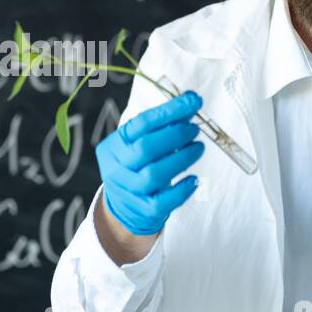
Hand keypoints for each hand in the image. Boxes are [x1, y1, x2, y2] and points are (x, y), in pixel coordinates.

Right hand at [96, 90, 205, 235]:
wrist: (125, 208)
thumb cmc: (137, 167)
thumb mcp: (140, 144)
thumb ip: (162, 126)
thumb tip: (191, 103)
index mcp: (114, 145)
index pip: (141, 123)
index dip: (169, 111)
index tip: (193, 100)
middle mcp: (117, 168)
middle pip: (146, 148)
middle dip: (175, 135)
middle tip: (194, 129)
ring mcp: (129, 191)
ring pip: (155, 174)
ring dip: (182, 158)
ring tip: (198, 148)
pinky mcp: (143, 210)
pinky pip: (164, 201)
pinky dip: (182, 189)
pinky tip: (194, 180)